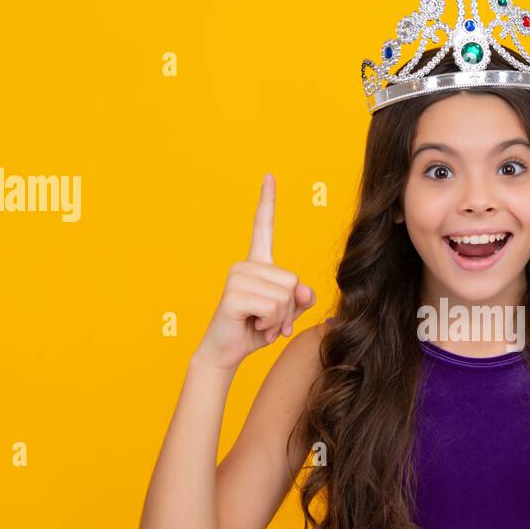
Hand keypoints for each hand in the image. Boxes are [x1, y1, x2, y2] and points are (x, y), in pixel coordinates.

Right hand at [193, 173, 316, 371]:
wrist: (226, 352)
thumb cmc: (255, 330)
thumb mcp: (285, 314)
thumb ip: (300, 299)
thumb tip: (303, 291)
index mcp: (257, 264)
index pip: (263, 227)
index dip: (267, 202)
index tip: (269, 175)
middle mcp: (245, 265)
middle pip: (292, 280)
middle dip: (288, 308)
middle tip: (269, 320)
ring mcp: (237, 277)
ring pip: (284, 296)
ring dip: (279, 319)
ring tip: (259, 323)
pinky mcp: (234, 294)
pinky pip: (273, 307)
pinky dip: (270, 324)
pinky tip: (254, 327)